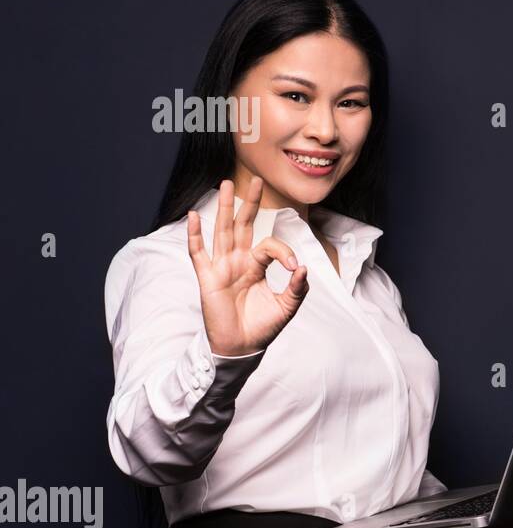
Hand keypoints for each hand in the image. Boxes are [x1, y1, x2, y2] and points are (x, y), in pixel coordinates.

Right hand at [186, 177, 308, 355]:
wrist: (241, 347)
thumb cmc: (261, 327)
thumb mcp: (287, 307)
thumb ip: (297, 289)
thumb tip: (303, 268)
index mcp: (256, 266)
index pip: (268, 245)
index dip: (283, 251)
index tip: (293, 267)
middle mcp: (238, 261)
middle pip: (243, 225)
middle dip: (249, 203)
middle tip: (256, 180)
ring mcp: (221, 267)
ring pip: (222, 231)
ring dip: (223, 208)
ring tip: (225, 184)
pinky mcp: (207, 279)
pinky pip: (198, 254)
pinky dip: (194, 235)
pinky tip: (193, 216)